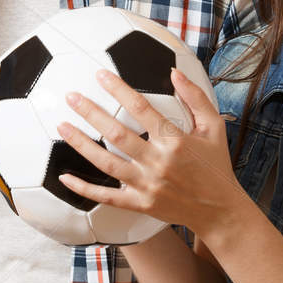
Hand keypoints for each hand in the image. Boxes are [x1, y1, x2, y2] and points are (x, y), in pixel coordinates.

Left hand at [56, 68, 243, 235]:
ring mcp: (146, 185)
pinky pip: (106, 197)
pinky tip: (64, 176)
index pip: (141, 109)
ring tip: (62, 126)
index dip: (119, 89)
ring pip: (106, 163)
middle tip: (71, 96)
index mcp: (175, 141)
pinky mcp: (139, 204)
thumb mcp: (214, 128)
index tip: (100, 75)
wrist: (219, 210)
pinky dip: (84, 188)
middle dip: (91, 113)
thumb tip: (174, 73)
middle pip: (117, 134)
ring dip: (81, 144)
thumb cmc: (216, 164)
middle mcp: (158, 162)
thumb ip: (195, 98)